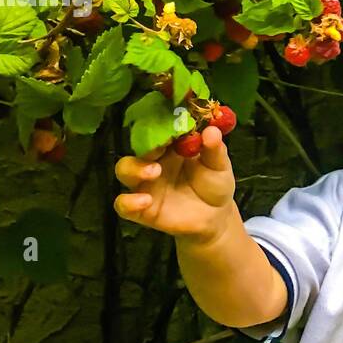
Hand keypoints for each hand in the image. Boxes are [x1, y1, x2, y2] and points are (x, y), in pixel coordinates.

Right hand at [113, 126, 236, 241]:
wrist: (215, 217)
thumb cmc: (215, 185)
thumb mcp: (219, 166)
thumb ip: (215, 150)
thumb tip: (212, 131)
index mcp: (171, 146)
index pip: (159, 129)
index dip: (161, 126)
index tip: (171, 126)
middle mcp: (153, 161)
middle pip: (137, 146)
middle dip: (146, 145)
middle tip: (160, 148)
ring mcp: (145, 184)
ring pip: (124, 170)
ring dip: (134, 169)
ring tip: (154, 172)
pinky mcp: (141, 209)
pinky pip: (124, 204)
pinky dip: (129, 202)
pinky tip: (145, 201)